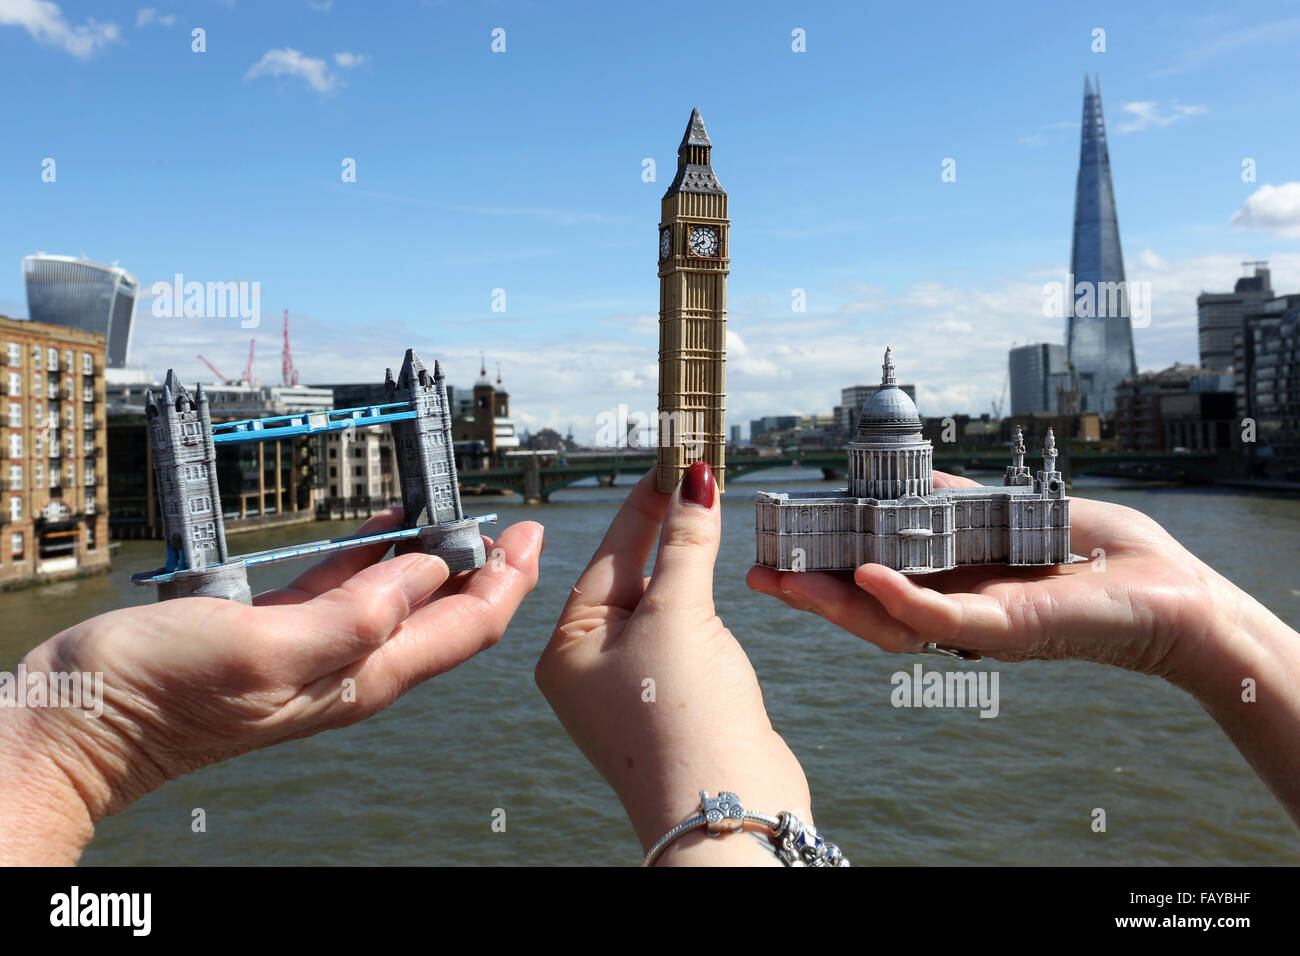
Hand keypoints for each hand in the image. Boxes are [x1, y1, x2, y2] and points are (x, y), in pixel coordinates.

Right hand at [0, 510, 542, 863]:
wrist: (85, 725)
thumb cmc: (164, 695)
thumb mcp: (268, 648)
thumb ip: (355, 616)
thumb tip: (427, 574)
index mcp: (364, 675)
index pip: (466, 628)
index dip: (508, 581)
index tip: (530, 532)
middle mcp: (353, 666)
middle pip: (447, 615)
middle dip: (487, 569)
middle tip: (510, 520)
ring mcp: (319, 649)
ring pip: (404, 597)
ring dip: (437, 555)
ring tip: (459, 510)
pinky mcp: (282, 631)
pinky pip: (351, 586)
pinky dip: (378, 552)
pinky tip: (387, 523)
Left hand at [536, 464, 809, 864]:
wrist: (728, 809)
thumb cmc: (684, 719)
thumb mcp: (680, 617)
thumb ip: (687, 546)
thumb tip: (694, 483)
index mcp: (566, 648)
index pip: (607, 554)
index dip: (645, 503)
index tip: (674, 461)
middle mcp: (589, 667)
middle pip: (630, 576)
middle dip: (664, 526)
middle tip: (696, 472)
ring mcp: (631, 687)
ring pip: (659, 604)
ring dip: (684, 560)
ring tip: (704, 505)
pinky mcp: (671, 701)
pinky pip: (681, 635)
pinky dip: (699, 601)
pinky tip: (713, 575)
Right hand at [749, 470, 1299, 825]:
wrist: (1173, 590)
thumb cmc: (1098, 554)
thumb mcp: (1007, 513)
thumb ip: (953, 499)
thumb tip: (904, 478)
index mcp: (952, 588)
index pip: (872, 585)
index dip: (822, 571)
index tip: (776, 553)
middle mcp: (957, 614)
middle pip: (867, 612)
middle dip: (808, 593)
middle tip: (757, 573)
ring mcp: (978, 625)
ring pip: (892, 623)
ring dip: (835, 602)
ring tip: (788, 577)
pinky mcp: (1009, 630)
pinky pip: (944, 619)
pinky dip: (901, 599)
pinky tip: (864, 576)